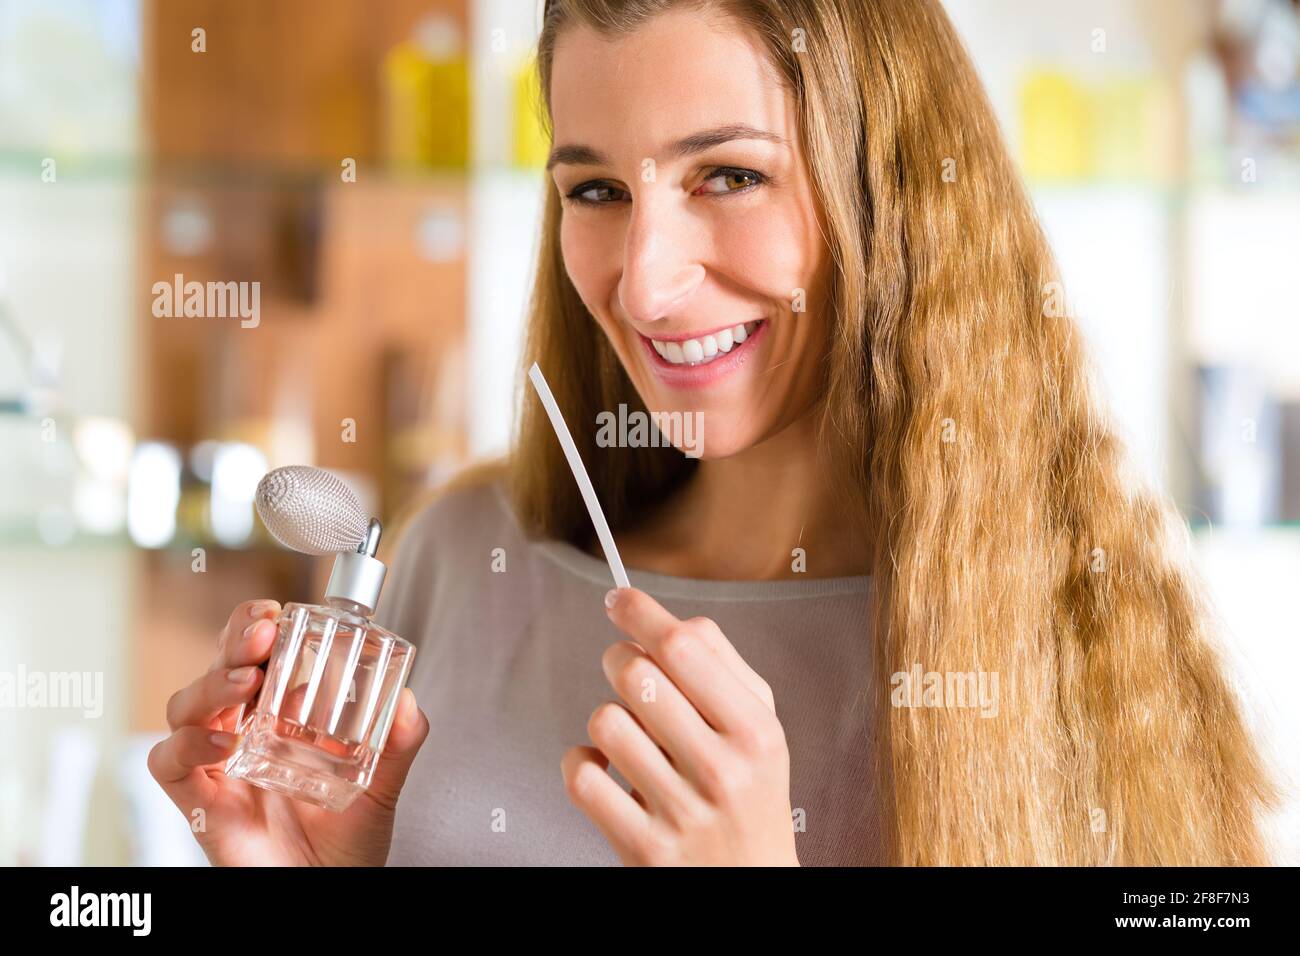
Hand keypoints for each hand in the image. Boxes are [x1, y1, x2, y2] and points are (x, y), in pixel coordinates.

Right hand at [148, 599, 428, 865]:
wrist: (327, 892)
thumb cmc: (347, 840)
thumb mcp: (384, 784)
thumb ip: (400, 743)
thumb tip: (409, 701)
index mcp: (282, 712)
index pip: (259, 651)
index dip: (259, 625)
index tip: (279, 612)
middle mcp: (244, 728)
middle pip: (220, 665)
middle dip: (235, 638)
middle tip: (263, 632)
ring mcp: (217, 762)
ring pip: (186, 703)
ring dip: (211, 682)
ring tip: (247, 681)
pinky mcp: (198, 800)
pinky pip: (170, 761)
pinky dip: (188, 742)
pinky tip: (224, 741)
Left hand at [562, 587, 798, 865]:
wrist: (753, 885)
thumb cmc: (750, 793)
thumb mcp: (761, 727)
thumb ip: (723, 667)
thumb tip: (669, 621)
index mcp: (756, 731)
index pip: (684, 647)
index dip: (640, 612)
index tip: (617, 600)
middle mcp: (721, 770)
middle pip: (637, 674)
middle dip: (620, 661)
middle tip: (628, 673)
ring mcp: (681, 813)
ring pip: (605, 720)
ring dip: (608, 718)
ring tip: (629, 734)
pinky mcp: (642, 848)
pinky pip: (582, 776)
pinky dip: (582, 762)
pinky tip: (606, 769)